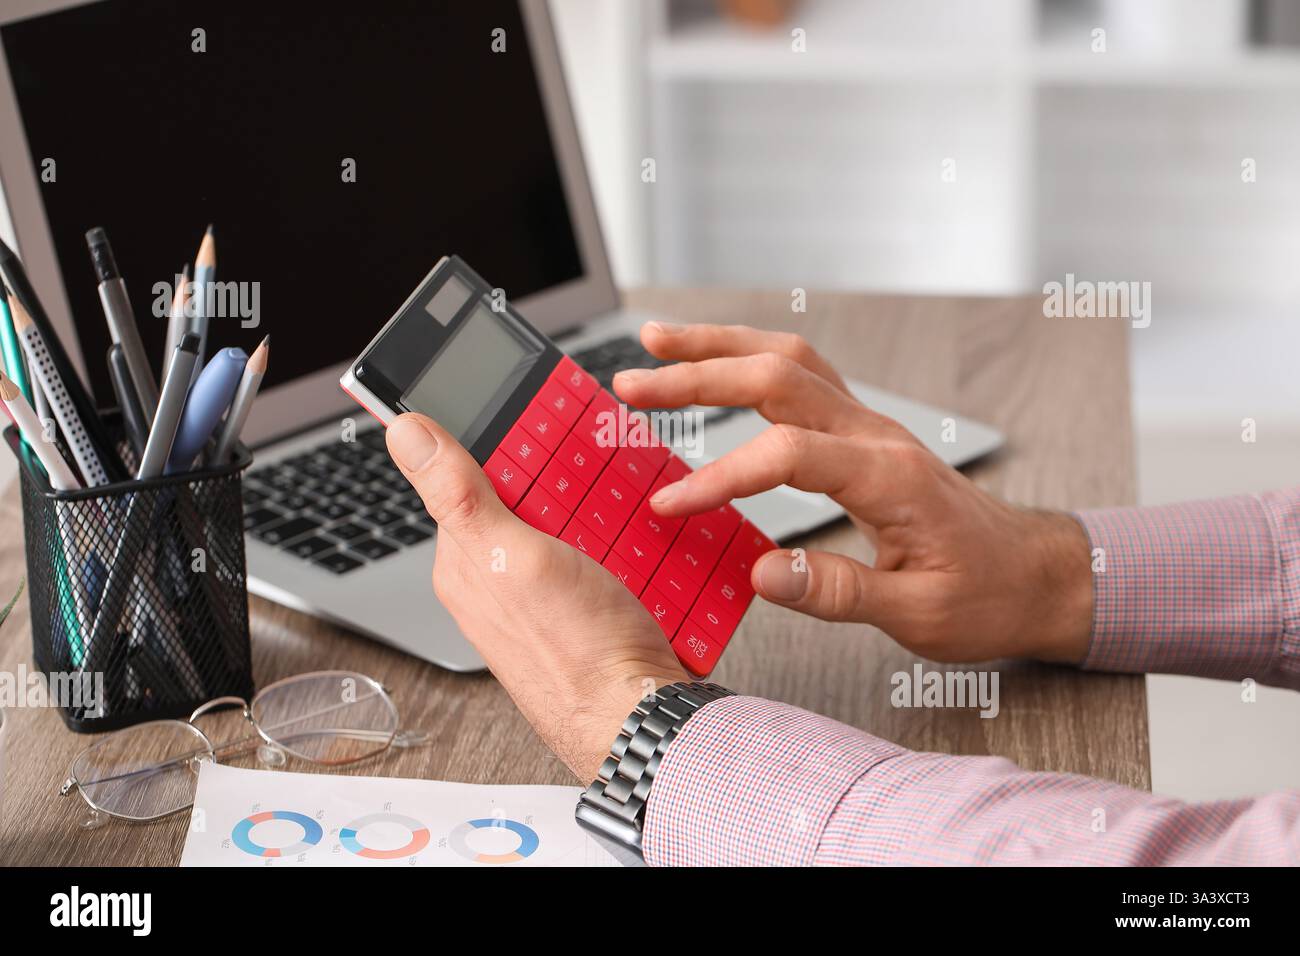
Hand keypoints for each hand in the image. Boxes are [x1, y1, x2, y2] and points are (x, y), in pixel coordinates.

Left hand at [386, 414, 688, 781]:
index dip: (509, 448)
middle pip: (532, 499)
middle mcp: (497, 582)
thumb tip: (404, 432)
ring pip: (575, 525)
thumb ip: (459, 495)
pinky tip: (639, 555)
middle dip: (567, 488)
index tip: (540, 429)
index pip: (474, 477)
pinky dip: (627, 548)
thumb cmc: (579, 653)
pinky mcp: (586, 610)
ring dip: (605, 517)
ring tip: (622, 531)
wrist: (642, 718)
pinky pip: (607, 556)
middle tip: (593, 493)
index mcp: (463, 564)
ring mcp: (542, 599)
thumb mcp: (514, 556)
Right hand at [613, 323, 1093, 664]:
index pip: (787, 457)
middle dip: (698, 375)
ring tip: (657, 343)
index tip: (669, 507)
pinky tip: (713, 363)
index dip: (720, 477)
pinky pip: (800, 375)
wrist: (1034, 573)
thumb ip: (839, 593)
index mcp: (889, 477)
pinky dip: (748, 360)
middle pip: (777, 377)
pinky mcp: (862, 431)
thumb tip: (761, 575)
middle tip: (632, 384)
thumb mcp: (920, 614)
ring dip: (719, 346)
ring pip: (788, 360)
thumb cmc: (985, 595)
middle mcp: (875, 436)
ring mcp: (870, 425)